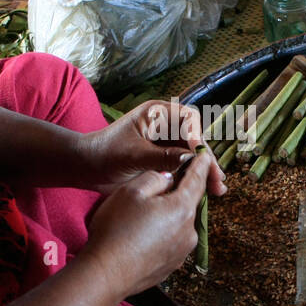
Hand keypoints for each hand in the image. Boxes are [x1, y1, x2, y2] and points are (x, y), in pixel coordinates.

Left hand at [78, 100, 226, 196]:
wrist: (87, 168)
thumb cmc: (105, 154)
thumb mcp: (134, 155)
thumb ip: (162, 156)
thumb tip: (189, 158)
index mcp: (157, 113)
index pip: (188, 118)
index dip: (197, 136)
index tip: (198, 156)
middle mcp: (166, 125)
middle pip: (195, 139)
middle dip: (207, 160)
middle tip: (218, 180)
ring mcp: (166, 143)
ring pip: (193, 156)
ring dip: (205, 172)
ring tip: (217, 190)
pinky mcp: (164, 160)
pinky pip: (185, 167)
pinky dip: (194, 178)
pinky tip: (205, 191)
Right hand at [83, 154, 212, 296]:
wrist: (106, 274)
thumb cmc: (116, 229)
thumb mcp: (131, 191)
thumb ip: (155, 178)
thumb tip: (168, 179)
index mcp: (182, 208)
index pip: (197, 181)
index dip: (200, 166)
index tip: (204, 156)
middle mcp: (189, 231)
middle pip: (187, 204)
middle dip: (175, 194)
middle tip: (155, 189)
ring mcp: (181, 252)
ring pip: (178, 224)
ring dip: (165, 217)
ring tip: (139, 219)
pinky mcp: (171, 266)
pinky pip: (170, 242)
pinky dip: (160, 236)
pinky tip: (139, 238)